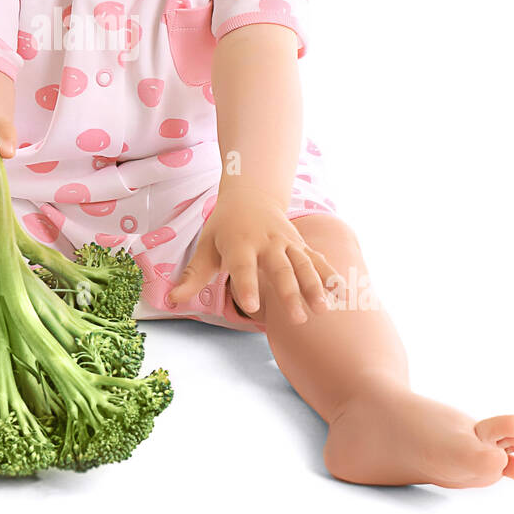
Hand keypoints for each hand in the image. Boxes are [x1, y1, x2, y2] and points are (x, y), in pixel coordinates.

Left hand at [167, 185, 344, 323]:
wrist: (252, 194)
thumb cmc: (224, 227)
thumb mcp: (206, 246)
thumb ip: (193, 276)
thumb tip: (171, 300)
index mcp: (239, 242)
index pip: (243, 266)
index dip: (246, 285)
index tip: (250, 306)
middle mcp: (266, 241)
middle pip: (280, 269)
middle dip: (289, 293)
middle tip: (297, 319)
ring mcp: (287, 242)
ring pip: (304, 264)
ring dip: (315, 287)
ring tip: (323, 310)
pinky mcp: (301, 244)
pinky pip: (318, 260)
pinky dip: (331, 275)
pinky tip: (342, 294)